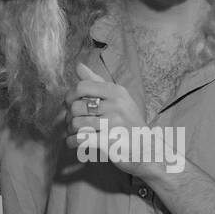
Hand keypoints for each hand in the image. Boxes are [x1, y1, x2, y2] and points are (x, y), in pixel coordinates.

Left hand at [64, 62, 151, 177]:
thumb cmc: (128, 122)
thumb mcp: (118, 97)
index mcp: (116, 91)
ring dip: (71, 130)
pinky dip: (72, 142)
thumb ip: (96, 81)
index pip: (82, 87)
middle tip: (72, 123)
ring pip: (77, 124)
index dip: (69, 96)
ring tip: (75, 133)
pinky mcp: (109, 141)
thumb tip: (78, 65)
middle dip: (69, 117)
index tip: (69, 104)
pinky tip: (74, 142)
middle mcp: (116, 105)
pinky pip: (81, 139)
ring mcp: (114, 123)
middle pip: (76, 107)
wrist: (146, 148)